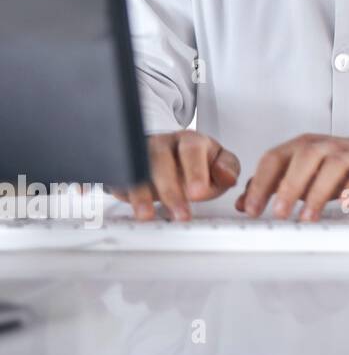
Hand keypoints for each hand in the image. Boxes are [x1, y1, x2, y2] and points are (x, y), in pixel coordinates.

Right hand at [110, 131, 240, 220]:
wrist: (172, 156)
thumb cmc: (199, 163)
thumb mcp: (220, 164)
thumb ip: (227, 170)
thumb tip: (226, 176)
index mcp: (190, 140)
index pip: (191, 150)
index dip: (195, 172)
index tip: (198, 194)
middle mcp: (163, 144)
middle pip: (160, 160)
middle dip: (170, 189)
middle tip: (180, 213)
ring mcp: (141, 155)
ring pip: (135, 170)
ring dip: (141, 194)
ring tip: (147, 214)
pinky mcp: (124, 168)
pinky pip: (116, 177)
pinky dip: (116, 191)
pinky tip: (115, 202)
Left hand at [235, 134, 348, 221]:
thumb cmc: (335, 169)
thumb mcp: (300, 173)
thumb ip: (271, 185)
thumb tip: (243, 204)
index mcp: (301, 146)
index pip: (275, 157)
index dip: (261, 183)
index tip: (252, 208)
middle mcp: (325, 145)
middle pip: (304, 157)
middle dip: (290, 186)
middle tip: (279, 213)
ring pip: (333, 166)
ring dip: (318, 193)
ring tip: (307, 217)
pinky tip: (344, 206)